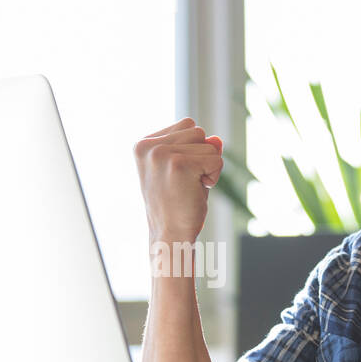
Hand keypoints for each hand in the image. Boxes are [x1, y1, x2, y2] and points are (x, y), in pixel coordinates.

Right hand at [133, 117, 224, 243]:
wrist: (170, 236)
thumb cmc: (177, 206)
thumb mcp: (186, 170)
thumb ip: (199, 149)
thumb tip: (217, 139)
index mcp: (143, 145)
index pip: (186, 125)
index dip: (192, 150)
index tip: (177, 175)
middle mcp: (148, 146)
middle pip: (198, 131)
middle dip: (201, 157)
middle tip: (185, 184)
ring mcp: (161, 154)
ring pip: (209, 144)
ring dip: (208, 167)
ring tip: (189, 187)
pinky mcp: (178, 164)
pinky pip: (216, 159)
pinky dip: (214, 177)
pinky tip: (196, 191)